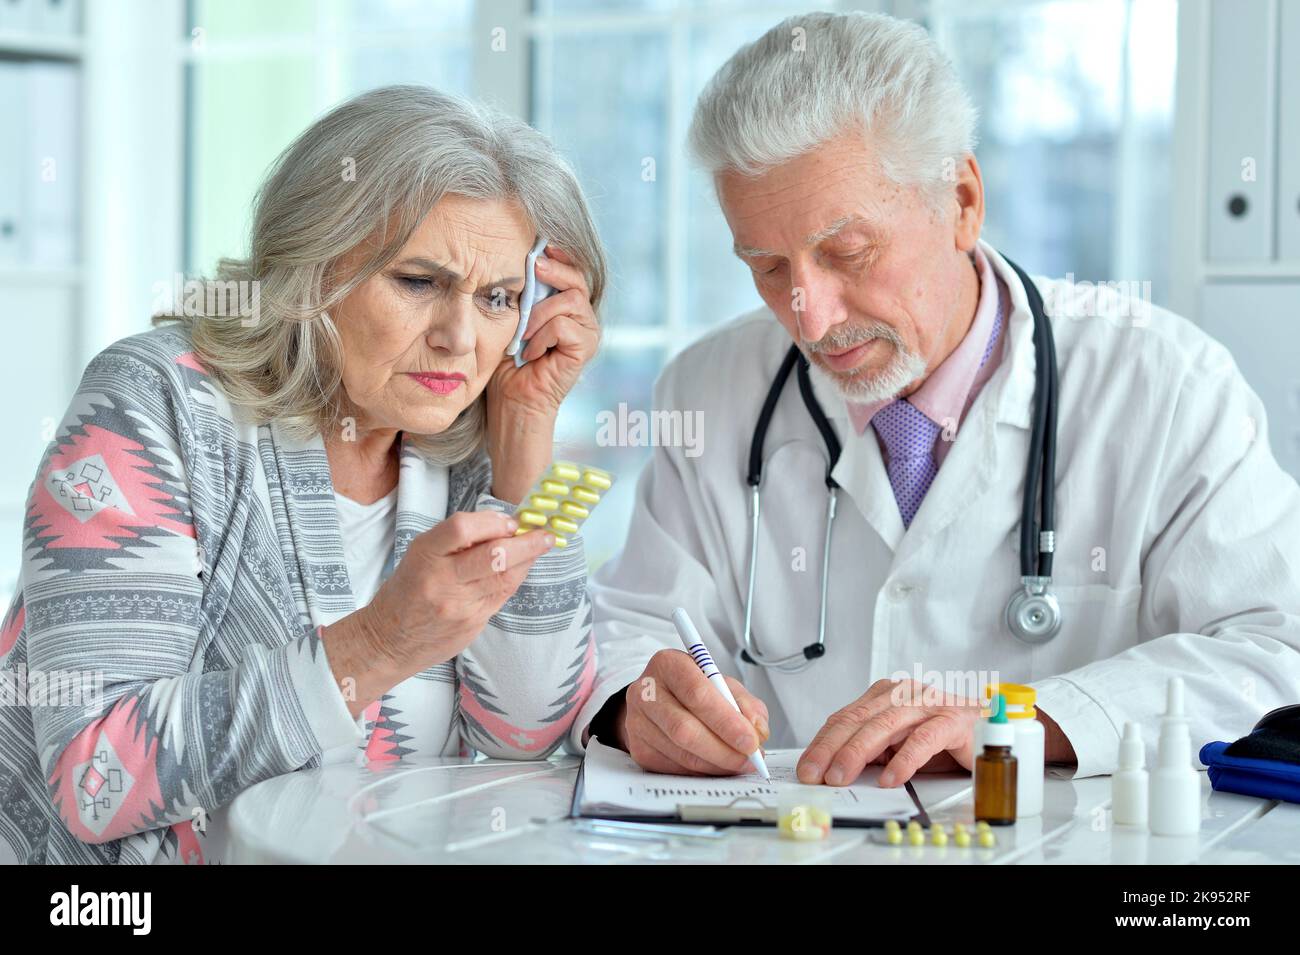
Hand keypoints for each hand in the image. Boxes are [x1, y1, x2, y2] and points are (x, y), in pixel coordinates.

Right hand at [323, 511, 553, 714]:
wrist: (389, 640)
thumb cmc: (408, 590)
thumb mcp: (421, 555)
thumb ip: (458, 541)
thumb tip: (504, 526)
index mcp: (425, 554)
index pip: (462, 528)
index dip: (493, 521)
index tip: (510, 520)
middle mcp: (442, 580)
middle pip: (494, 556)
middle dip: (527, 543)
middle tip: (544, 534)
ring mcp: (459, 606)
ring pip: (506, 578)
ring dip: (529, 560)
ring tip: (541, 545)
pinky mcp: (472, 624)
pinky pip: (502, 596)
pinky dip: (516, 578)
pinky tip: (522, 568)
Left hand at [486, 246, 599, 502]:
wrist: (511, 400)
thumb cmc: (507, 361)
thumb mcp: (511, 317)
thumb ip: (522, 292)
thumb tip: (520, 259)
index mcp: (568, 309)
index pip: (573, 272)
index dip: (560, 256)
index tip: (541, 244)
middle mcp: (584, 319)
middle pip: (577, 280)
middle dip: (552, 272)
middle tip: (530, 270)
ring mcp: (587, 334)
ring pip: (570, 300)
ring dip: (539, 313)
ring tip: (522, 334)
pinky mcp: (585, 349)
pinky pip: (563, 325)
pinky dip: (541, 335)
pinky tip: (531, 352)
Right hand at [617, 649, 770, 775]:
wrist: (658, 699)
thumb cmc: (693, 689)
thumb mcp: (723, 684)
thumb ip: (745, 704)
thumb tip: (756, 731)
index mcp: (668, 664)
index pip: (697, 693)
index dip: (726, 721)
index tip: (750, 741)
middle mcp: (646, 692)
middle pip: (684, 729)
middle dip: (724, 749)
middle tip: (750, 759)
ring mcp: (637, 722)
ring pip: (681, 753)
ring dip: (717, 764)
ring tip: (739, 763)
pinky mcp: (638, 748)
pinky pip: (674, 768)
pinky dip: (702, 771)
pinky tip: (717, 766)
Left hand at [797, 679, 982, 787]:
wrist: (990, 726)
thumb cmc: (939, 736)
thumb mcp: (897, 743)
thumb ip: (870, 750)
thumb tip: (833, 772)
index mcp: (885, 695)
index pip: (844, 718)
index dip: (822, 743)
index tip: (806, 766)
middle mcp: (903, 694)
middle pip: (858, 720)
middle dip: (831, 749)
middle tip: (815, 775)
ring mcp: (927, 704)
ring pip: (884, 726)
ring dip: (858, 753)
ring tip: (841, 777)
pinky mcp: (952, 720)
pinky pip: (923, 739)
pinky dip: (904, 760)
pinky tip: (890, 778)